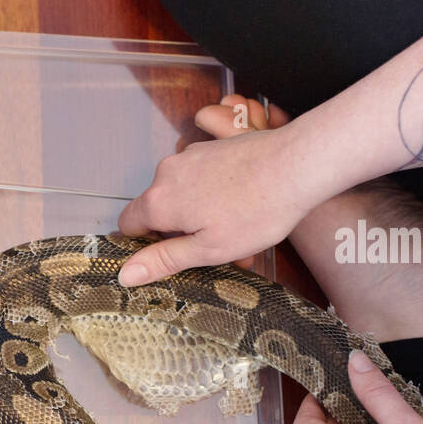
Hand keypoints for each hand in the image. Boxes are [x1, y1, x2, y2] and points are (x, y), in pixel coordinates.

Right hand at [117, 95, 319, 285]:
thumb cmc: (257, 210)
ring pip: (182, 194)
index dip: (144, 244)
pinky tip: (242, 207)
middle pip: (157, 208)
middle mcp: (167, 173)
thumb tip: (125, 274)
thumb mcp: (208, 250)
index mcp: (159, 201)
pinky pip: (201, 178)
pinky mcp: (211, 148)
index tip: (169, 255)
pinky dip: (214, 195)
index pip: (127, 224)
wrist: (297, 165)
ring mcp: (190, 157)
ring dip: (199, 215)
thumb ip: (163, 260)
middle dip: (179, 231)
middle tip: (213, 251)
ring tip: (235, 231)